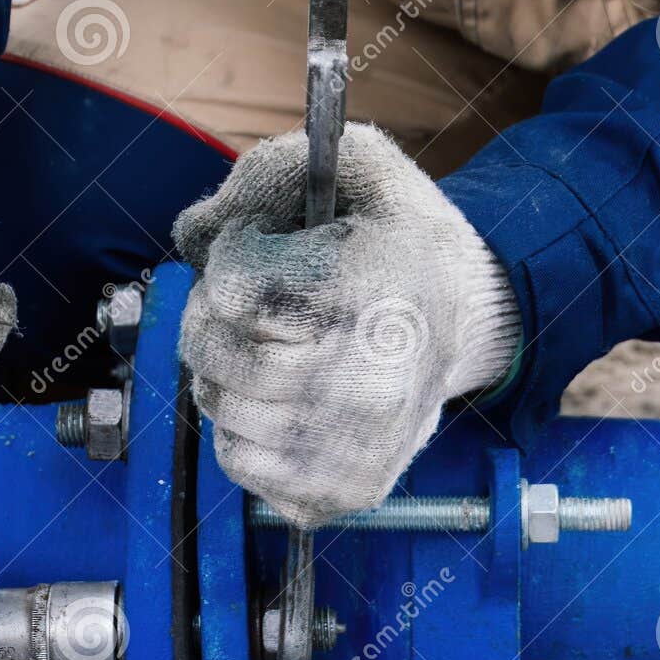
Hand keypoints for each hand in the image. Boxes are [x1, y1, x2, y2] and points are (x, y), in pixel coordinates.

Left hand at [174, 123, 519, 527]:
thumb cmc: (400, 243)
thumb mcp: (359, 169)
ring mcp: (353, 449)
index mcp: (367, 299)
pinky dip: (241, 426)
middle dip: (210, 316)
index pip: (232, 288)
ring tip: (264, 346)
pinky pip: (240, 462)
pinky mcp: (345, 490)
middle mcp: (364, 386)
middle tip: (242, 303)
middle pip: (217, 354)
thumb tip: (191, 236)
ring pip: (220, 410)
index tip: (256, 246)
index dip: (230, 254)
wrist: (469, 323)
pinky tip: (279, 396)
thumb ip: (272, 171)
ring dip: (222, 373)